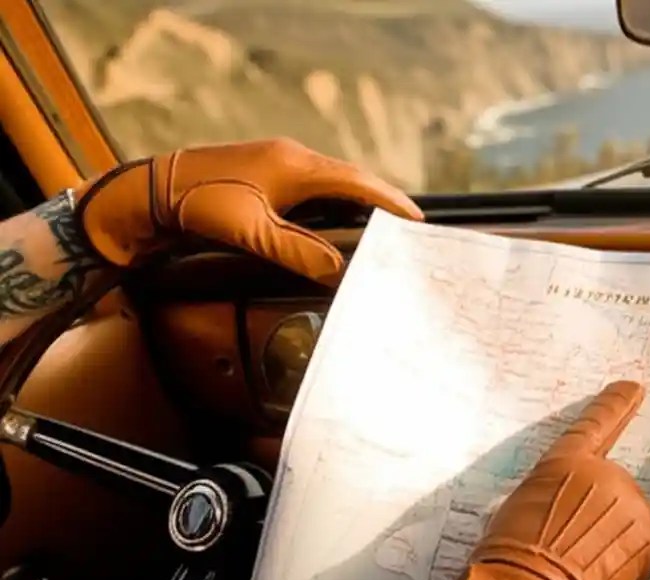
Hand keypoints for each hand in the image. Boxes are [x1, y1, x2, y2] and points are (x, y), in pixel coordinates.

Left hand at [73, 138, 422, 284]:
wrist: (151, 188)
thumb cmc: (199, 205)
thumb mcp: (252, 233)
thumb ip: (298, 252)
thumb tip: (340, 271)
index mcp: (296, 166)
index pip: (358, 181)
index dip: (390, 200)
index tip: (416, 218)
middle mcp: (292, 156)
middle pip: (351, 177)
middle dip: (381, 200)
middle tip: (407, 225)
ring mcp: (278, 160)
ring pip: (333, 180)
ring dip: (359, 200)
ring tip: (382, 224)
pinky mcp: (266, 170)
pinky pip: (315, 183)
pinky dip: (335, 200)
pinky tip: (338, 218)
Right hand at [428, 380, 649, 579]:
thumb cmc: (508, 560)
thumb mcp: (516, 512)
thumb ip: (547, 497)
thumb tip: (559, 510)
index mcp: (562, 464)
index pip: (594, 426)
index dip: (615, 405)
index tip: (635, 387)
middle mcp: (603, 474)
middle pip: (611, 491)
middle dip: (599, 517)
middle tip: (572, 551)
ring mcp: (631, 503)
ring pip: (627, 522)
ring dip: (612, 542)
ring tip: (583, 570)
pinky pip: (644, 550)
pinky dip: (630, 565)